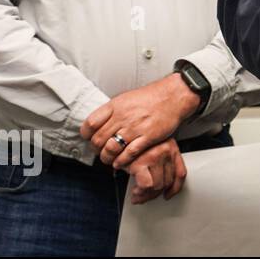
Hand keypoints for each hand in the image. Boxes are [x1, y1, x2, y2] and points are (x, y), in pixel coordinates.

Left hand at [82, 74, 200, 167]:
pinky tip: (121, 162)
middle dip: (97, 150)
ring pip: (111, 149)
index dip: (86, 135)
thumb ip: (112, 111)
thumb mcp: (126, 98)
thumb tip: (99, 123)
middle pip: (99, 139)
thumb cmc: (152, 97)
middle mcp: (123, 117)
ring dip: (107, 158)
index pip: (90, 124)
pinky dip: (122, 161)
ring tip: (109, 159)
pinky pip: (129, 153)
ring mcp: (135, 127)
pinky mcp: (148, 137)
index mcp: (115, 106)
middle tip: (100, 152)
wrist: (173, 96)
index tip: (89, 139)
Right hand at [126, 138, 186, 203]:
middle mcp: (165, 150)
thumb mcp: (153, 151)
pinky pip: (146, 185)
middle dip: (156, 193)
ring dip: (147, 195)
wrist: (116, 141)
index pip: (180, 173)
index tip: (168, 194)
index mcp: (171, 147)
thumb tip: (168, 189)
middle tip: (146, 196)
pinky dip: (140, 192)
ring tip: (139, 195)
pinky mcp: (140, 162)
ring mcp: (154, 156)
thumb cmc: (134, 147)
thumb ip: (163, 165)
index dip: (175, 188)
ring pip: (158, 185)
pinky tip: (135, 191)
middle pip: (168, 181)